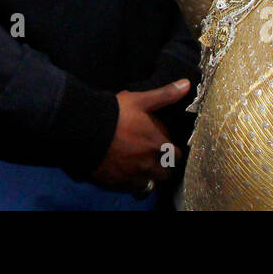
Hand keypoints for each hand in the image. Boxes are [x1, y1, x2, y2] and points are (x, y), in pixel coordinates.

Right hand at [89, 79, 189, 193]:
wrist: (86, 129)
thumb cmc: (116, 113)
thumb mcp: (141, 100)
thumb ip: (165, 95)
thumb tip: (186, 84)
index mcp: (159, 145)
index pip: (176, 155)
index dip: (171, 150)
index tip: (163, 146)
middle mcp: (150, 164)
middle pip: (164, 173)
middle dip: (161, 166)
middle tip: (151, 157)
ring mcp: (134, 176)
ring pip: (149, 183)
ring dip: (147, 176)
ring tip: (138, 167)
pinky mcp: (118, 183)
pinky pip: (131, 189)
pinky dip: (131, 183)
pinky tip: (125, 174)